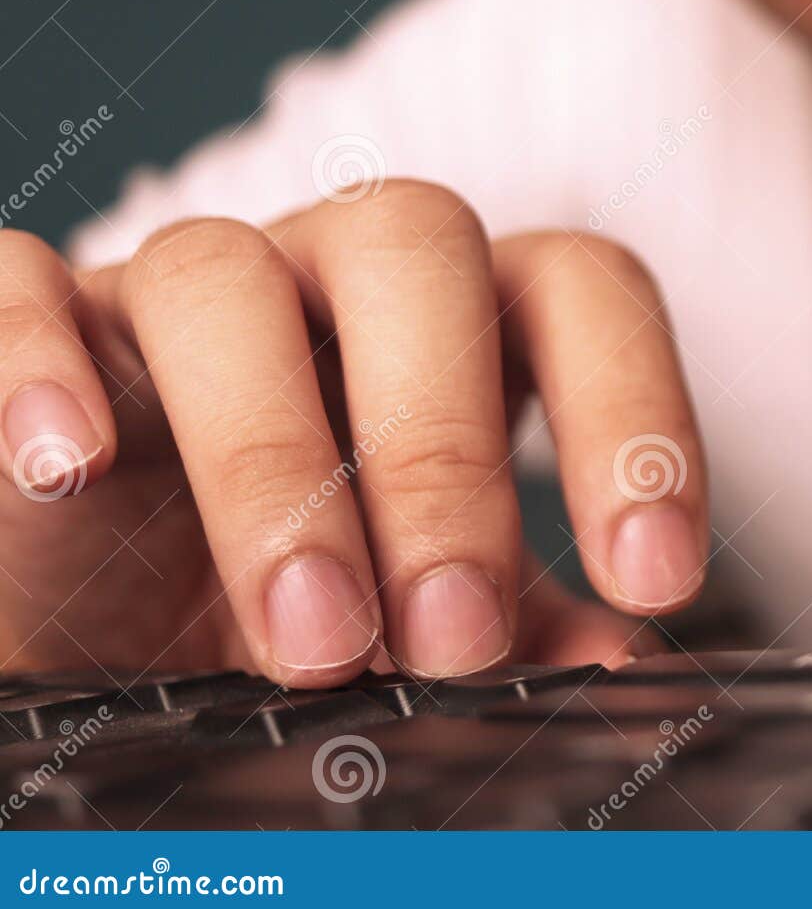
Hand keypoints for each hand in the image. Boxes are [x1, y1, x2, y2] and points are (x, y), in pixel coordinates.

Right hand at [0, 181, 707, 686]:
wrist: (103, 603)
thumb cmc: (293, 591)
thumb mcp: (420, 610)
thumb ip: (523, 624)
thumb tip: (624, 664)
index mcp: (459, 321)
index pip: (580, 289)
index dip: (633, 412)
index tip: (651, 581)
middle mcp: (327, 274)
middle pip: (416, 245)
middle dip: (443, 450)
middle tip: (455, 635)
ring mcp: (173, 291)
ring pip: (218, 274)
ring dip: (271, 460)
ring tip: (316, 637)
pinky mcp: (38, 326)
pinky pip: (15, 285)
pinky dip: (33, 363)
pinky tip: (68, 470)